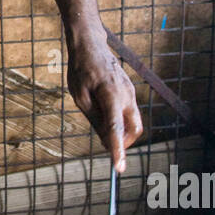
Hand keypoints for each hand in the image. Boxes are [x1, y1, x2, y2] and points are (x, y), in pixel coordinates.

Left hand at [66, 33, 142, 172]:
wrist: (90, 45)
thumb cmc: (81, 70)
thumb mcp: (80, 97)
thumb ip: (95, 119)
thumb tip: (106, 140)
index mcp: (111, 95)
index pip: (116, 129)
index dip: (118, 150)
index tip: (119, 169)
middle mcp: (126, 95)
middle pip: (134, 129)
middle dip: (123, 142)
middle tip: (105, 143)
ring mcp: (131, 92)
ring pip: (134, 122)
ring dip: (122, 132)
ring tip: (100, 122)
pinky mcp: (130, 91)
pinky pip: (129, 113)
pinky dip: (121, 121)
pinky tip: (104, 113)